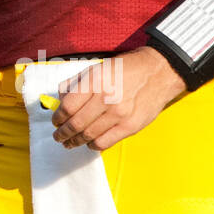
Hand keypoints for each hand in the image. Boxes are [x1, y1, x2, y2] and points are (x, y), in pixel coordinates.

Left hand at [50, 46, 187, 151]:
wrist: (158, 72)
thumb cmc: (125, 68)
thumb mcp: (96, 67)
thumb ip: (76, 83)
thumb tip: (60, 100)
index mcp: (95, 81)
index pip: (68, 106)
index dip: (58, 117)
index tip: (55, 122)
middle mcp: (106, 99)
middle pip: (76, 124)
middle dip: (63, 133)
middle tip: (58, 137)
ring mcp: (119, 114)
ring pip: (89, 135)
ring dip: (75, 141)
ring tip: (69, 143)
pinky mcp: (131, 126)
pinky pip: (106, 142)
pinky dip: (93, 145)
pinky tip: (89, 144)